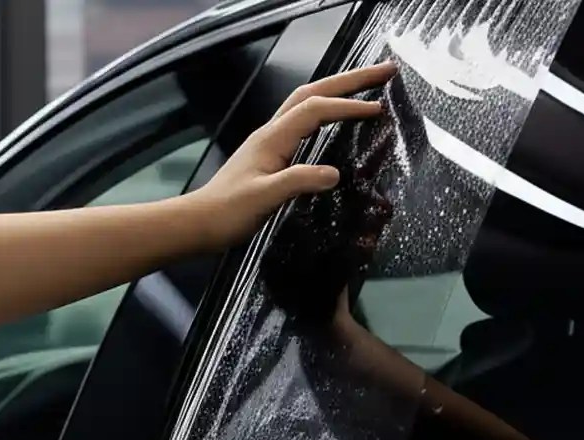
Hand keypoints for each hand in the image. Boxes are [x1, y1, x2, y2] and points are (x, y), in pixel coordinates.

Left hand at [189, 61, 396, 248]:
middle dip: (349, 81)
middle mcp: (272, 133)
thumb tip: (334, 174)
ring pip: (307, 104)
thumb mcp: (264, 199)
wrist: (199, 223)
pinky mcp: (271, 155)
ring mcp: (270, 142)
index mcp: (272, 138)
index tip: (378, 109)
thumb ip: (297, 182)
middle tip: (384, 72)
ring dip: (337, 91)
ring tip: (367, 87)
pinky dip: (326, 113)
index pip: (315, 110)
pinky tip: (336, 121)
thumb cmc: (228, 212)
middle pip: (313, 93)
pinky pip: (303, 123)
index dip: (347, 106)